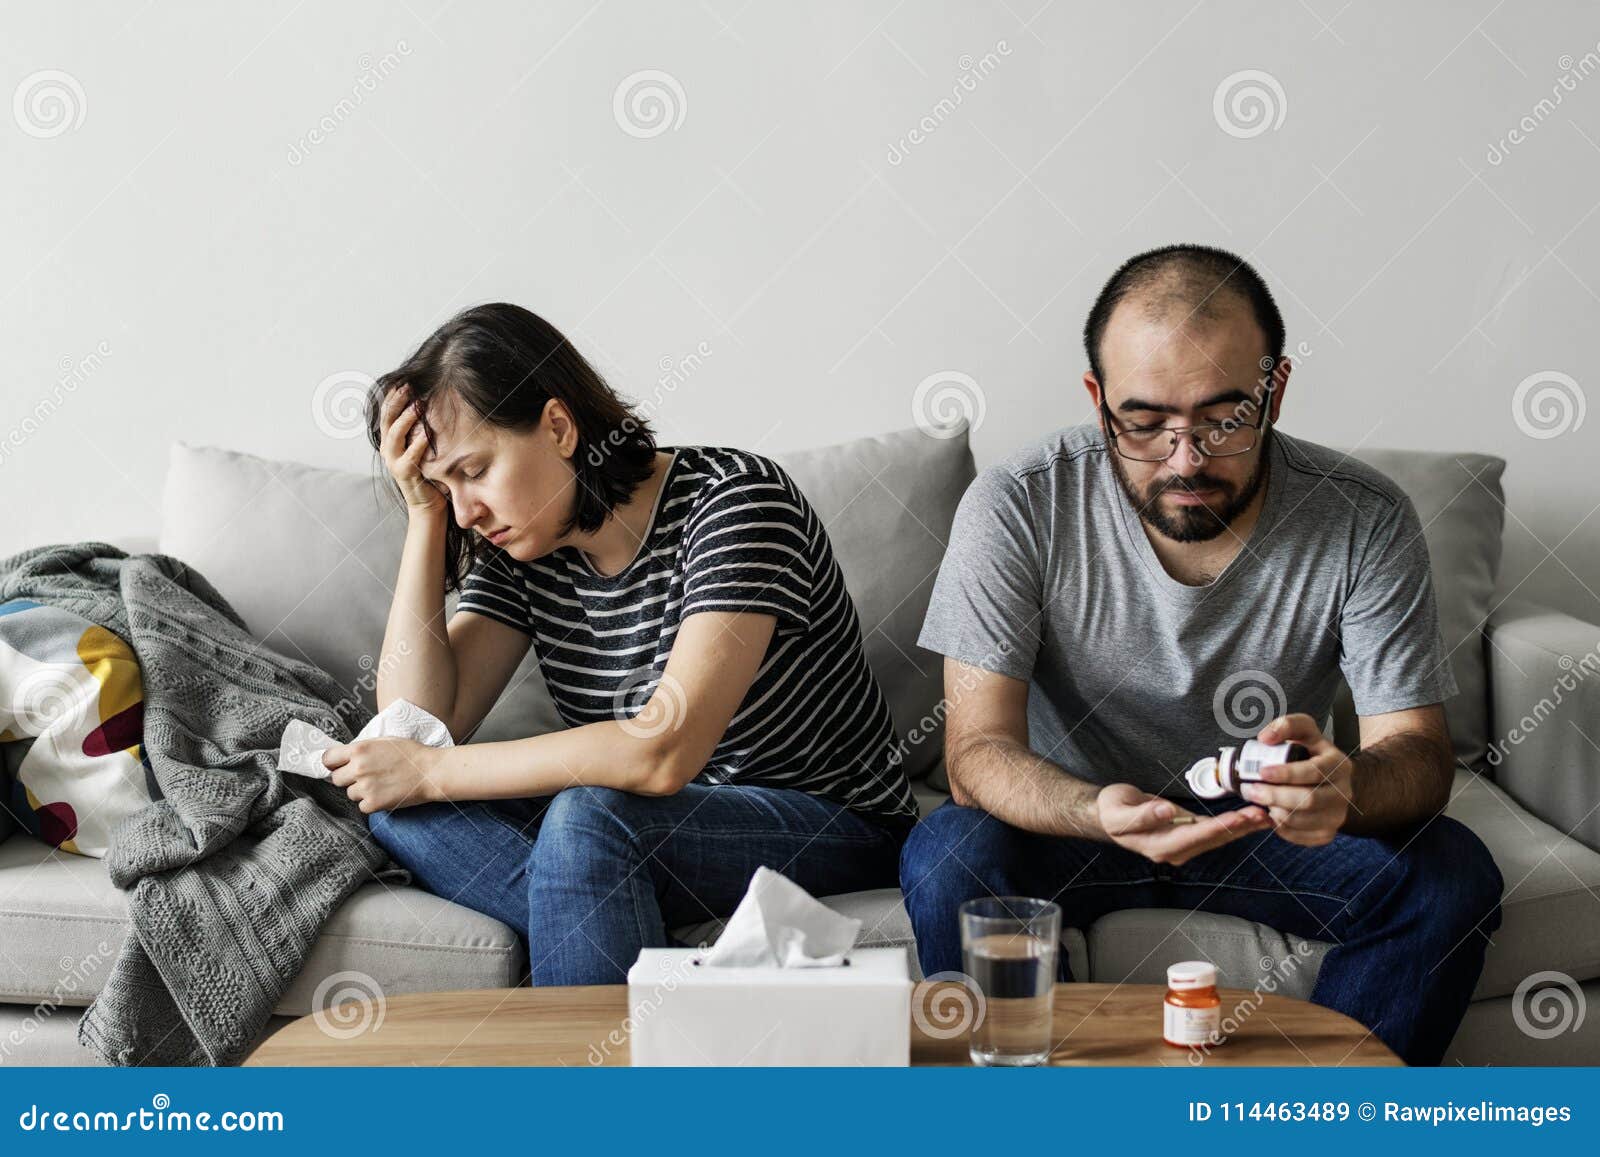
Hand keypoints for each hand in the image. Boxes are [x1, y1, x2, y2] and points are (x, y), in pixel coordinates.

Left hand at [322, 737, 441, 813]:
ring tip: (381, 784)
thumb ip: (362, 748)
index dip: (333, 763)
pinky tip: (385, 794)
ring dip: (361, 791)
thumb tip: (343, 756)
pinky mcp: (374, 803)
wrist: (431, 771)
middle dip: (348, 778)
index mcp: (359, 749)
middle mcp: (358, 768)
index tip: (338, 766)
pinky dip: (371, 803)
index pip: (328, 759)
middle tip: (365, 776)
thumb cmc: (411, 754)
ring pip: (350, 793)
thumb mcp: (384, 741)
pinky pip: (362, 806)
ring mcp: (365, 787)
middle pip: (336, 779)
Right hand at [378, 383, 447, 514]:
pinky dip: (417, 444)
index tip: (405, 382)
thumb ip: (423, 429)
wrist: (428, 503)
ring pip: (394, 435)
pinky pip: (409, 456)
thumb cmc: (430, 472)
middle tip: (410, 388)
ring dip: (406, 419)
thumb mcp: (425, 447)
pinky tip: (427, 433)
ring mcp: (394, 462)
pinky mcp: (404, 474)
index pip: (387, 413)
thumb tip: (434, 404)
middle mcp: (389, 450)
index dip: (393, 397)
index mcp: (391, 441)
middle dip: (397, 402)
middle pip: (387, 420)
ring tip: (417, 406)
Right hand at [1097, 783, 1270, 864]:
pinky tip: (1251, 818)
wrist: (1108, 815)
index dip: (1216, 828)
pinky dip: (1234, 824)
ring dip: (1242, 827)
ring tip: (1266, 816)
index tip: (1236, 819)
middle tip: (1262, 815)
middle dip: (1238, 828)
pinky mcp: (1188, 834)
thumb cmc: (1112, 812)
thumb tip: (1167, 811)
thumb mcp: (1119, 812)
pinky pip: (1216, 831)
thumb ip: (1143, 815)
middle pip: (1213, 840)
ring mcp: (1183, 844)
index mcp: (1159, 846)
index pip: (1193, 837)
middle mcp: (1175, 851)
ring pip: (1219, 837)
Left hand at [1236, 713, 1354, 846]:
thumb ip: (1287, 725)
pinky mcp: (1327, 833)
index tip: (1262, 772)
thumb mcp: (1305, 732)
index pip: (1315, 772)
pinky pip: (1300, 837)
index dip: (1286, 773)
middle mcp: (1343, 792)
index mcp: (1339, 765)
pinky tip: (1272, 813)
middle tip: (1250, 790)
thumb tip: (1265, 738)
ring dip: (1275, 812)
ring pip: (1302, 821)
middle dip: (1274, 796)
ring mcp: (1337, 816)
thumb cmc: (1313, 754)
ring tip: (1260, 800)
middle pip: (1308, 801)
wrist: (1333, 781)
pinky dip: (1281, 828)